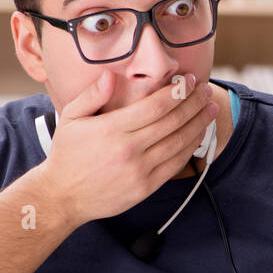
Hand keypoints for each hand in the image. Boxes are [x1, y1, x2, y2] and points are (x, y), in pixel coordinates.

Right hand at [43, 72, 217, 225]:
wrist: (63, 197)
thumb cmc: (67, 155)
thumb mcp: (70, 119)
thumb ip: (91, 95)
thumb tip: (110, 76)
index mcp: (112, 129)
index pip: (156, 106)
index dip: (178, 92)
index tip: (190, 80)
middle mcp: (129, 150)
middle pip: (173, 122)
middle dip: (194, 103)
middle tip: (205, 91)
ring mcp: (140, 171)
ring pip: (179, 143)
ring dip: (198, 124)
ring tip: (209, 109)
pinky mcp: (146, 187)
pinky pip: (175, 165)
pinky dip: (190, 148)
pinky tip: (197, 134)